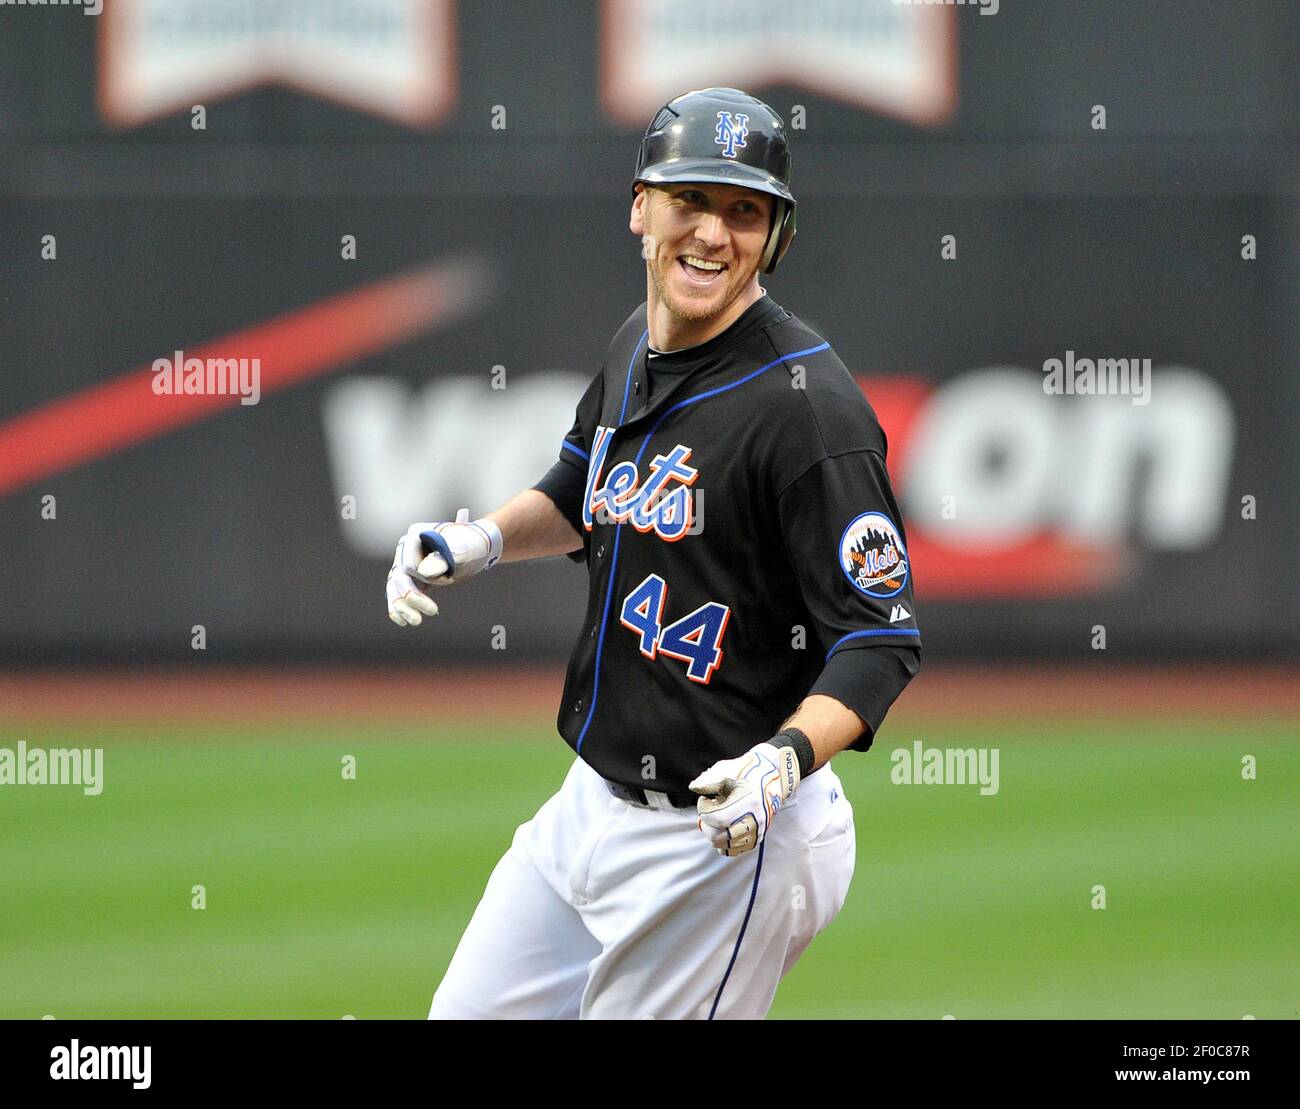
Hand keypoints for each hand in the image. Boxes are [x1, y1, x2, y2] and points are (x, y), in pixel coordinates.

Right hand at [385, 509, 502, 626]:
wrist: (477, 548)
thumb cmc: (471, 545)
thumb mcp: (462, 549)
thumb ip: (444, 559)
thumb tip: (424, 572)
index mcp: (416, 535)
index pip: (410, 564)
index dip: (429, 577)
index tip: (450, 579)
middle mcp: (406, 549)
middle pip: (399, 577)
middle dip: (412, 597)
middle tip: (434, 611)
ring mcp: (406, 563)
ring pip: (395, 587)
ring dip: (402, 607)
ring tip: (416, 622)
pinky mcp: (411, 577)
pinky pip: (397, 592)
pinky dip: (398, 607)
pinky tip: (402, 621)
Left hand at [689, 740, 800, 856]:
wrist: (770, 775)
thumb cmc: (746, 770)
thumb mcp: (726, 769)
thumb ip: (708, 780)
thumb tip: (694, 788)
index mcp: (748, 801)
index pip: (716, 818)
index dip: (704, 810)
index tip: (704, 800)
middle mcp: (754, 820)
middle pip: (717, 836)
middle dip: (706, 824)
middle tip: (708, 811)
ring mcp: (757, 831)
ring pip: (724, 846)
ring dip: (714, 833)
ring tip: (716, 818)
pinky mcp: (758, 837)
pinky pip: (734, 850)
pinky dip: (724, 842)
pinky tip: (723, 828)